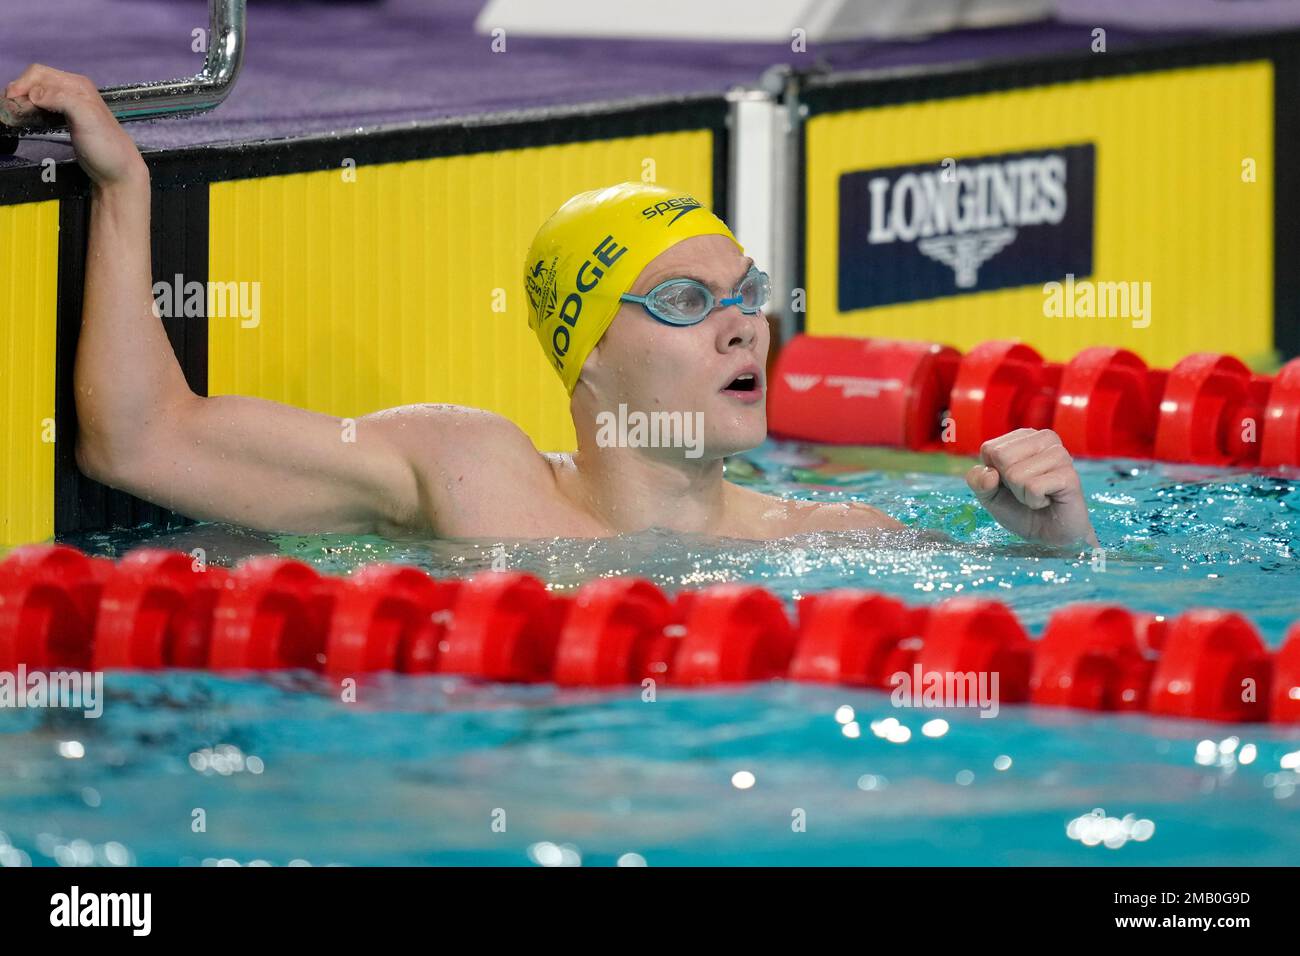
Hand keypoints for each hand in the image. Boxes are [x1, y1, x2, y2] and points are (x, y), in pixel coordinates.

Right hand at [3, 64, 145, 187]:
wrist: (119, 171)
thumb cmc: (106, 146)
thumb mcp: (86, 118)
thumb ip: (62, 100)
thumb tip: (34, 94)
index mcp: (77, 85)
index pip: (39, 74)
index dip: (22, 85)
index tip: (11, 102)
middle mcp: (73, 90)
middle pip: (35, 81)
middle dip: (20, 92)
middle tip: (10, 110)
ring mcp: (70, 104)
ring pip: (37, 93)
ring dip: (23, 100)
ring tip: (14, 114)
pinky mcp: (67, 118)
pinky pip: (42, 105)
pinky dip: (30, 109)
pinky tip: (25, 118)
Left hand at [964, 428, 1098, 547]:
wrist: (1050, 535)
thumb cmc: (1020, 509)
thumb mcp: (988, 494)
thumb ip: (978, 481)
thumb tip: (990, 474)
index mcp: (1024, 436)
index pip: (989, 449)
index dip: (994, 473)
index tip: (1011, 482)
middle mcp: (1045, 439)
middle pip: (1001, 457)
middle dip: (1008, 483)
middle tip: (1026, 489)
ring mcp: (1060, 455)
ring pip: (1016, 474)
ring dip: (1022, 494)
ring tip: (1038, 495)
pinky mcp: (1069, 475)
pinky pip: (1033, 488)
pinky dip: (1035, 501)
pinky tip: (1048, 500)